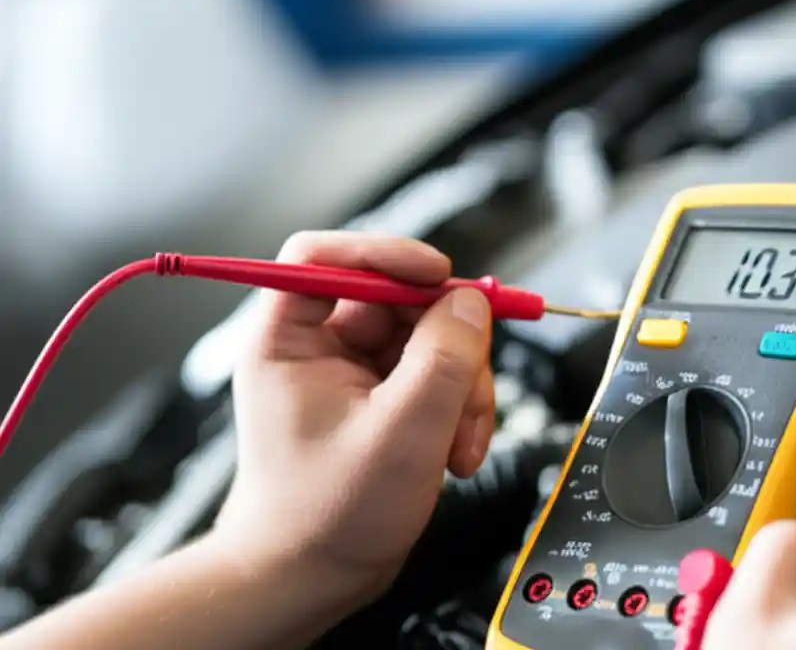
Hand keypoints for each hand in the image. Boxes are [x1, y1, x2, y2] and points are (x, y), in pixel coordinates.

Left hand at [212, 232, 495, 609]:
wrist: (312, 579)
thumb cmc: (325, 518)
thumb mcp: (400, 432)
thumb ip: (445, 358)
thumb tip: (472, 302)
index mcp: (287, 341)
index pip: (324, 256)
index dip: (384, 252)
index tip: (437, 275)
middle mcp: (317, 348)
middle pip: (398, 298)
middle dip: (448, 344)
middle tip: (470, 385)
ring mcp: (351, 374)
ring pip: (428, 339)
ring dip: (461, 388)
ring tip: (461, 443)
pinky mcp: (382, 399)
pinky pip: (435, 376)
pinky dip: (457, 410)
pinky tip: (455, 453)